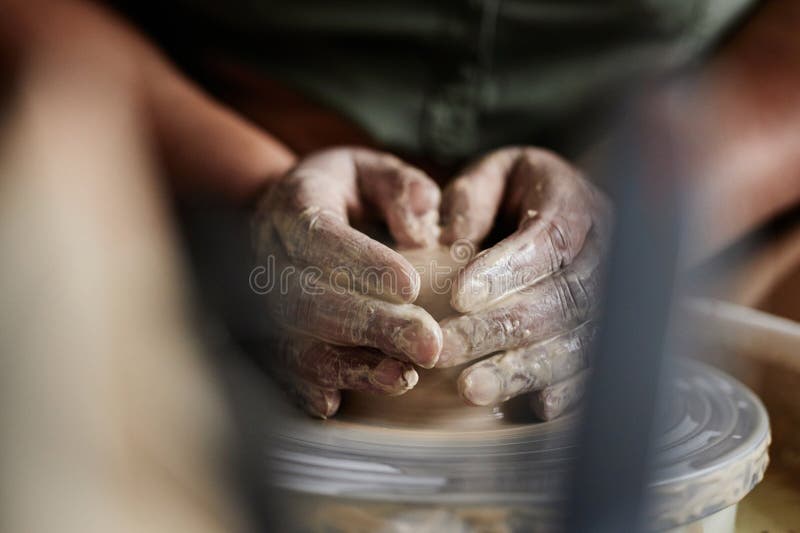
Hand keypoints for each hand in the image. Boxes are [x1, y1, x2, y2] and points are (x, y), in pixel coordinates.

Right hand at [252, 147, 443, 417]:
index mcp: (294, 206)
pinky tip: (335, 405)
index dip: (362, 262)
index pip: (320, 235)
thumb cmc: (341, 190)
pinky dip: (303, 389)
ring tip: (401, 378)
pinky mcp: (266, 331)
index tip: (413, 285)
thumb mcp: (370, 168)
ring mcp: (262, 299)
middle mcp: (270, 256)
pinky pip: (278, 366)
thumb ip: (401, 187)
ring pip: (294, 340)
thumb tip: (423, 226)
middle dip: (371, 325)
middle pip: (309, 298)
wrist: (281, 212)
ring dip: (348, 364)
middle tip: (429, 345)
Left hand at [437, 147, 611, 418]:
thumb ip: (469, 201)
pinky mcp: (609, 331)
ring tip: (472, 388)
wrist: (562, 205)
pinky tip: (538, 407)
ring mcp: (613, 295)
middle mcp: (605, 252)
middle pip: (562, 297)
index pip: (549, 238)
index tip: (458, 295)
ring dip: (525, 367)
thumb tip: (448, 240)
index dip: (507, 270)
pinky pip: (597, 364)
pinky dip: (570, 389)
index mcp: (576, 203)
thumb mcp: (490, 177)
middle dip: (500, 328)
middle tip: (444, 349)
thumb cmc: (516, 192)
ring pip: (578, 338)